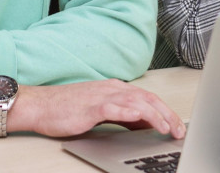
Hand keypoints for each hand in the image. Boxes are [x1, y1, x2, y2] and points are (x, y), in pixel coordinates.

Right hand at [9, 80, 185, 138]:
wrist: (40, 105)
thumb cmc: (66, 109)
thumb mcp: (100, 111)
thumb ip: (123, 115)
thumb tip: (144, 124)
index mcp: (115, 89)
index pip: (147, 98)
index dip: (165, 111)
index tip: (176, 125)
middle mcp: (112, 89)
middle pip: (147, 98)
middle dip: (167, 114)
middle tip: (179, 130)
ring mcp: (102, 96)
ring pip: (136, 102)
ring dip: (155, 115)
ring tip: (167, 128)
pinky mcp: (91, 106)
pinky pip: (115, 108)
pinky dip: (130, 112)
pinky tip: (141, 119)